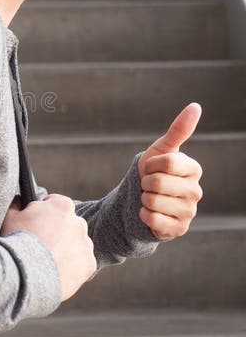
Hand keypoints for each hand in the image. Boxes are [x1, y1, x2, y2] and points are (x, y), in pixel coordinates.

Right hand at [1, 194, 95, 300]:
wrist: (25, 273)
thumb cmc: (16, 241)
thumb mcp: (10, 216)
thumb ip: (17, 204)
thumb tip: (18, 200)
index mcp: (62, 206)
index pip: (56, 203)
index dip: (45, 213)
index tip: (37, 224)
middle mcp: (79, 222)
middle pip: (69, 224)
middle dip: (58, 232)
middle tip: (41, 245)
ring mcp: (86, 244)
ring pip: (77, 245)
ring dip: (67, 250)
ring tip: (47, 262)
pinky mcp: (89, 264)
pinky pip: (82, 264)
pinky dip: (72, 268)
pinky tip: (57, 272)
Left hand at [137, 103, 202, 239]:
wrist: (140, 200)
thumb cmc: (152, 172)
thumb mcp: (161, 150)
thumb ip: (178, 130)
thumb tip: (196, 106)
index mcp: (193, 169)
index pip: (167, 162)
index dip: (151, 165)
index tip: (151, 168)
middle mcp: (196, 191)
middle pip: (158, 182)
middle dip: (145, 183)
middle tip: (149, 186)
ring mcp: (189, 212)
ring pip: (153, 201)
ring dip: (143, 199)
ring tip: (150, 199)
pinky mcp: (179, 230)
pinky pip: (152, 219)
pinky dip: (143, 215)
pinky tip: (149, 214)